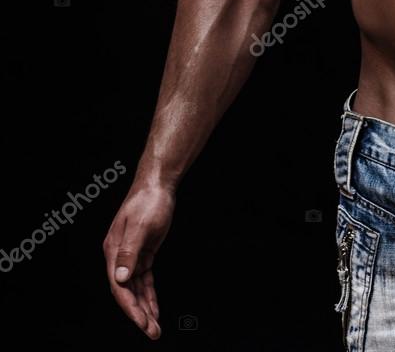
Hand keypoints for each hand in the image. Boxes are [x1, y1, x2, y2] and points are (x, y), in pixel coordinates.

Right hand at [103, 182, 174, 338]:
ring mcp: (131, 256)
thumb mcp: (141, 226)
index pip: (119, 287)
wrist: (158, 184)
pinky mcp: (143, 254)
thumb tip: (119, 278)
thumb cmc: (148, 201)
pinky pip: (145, 280)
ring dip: (145, 308)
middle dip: (139, 314)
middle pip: (127, 292)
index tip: (142, 323)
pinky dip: (150, 295)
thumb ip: (129, 252)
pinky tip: (154, 309)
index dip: (130, 307)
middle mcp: (119, 257)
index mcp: (113, 252)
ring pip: (136, 289)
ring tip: (154, 327)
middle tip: (152, 332)